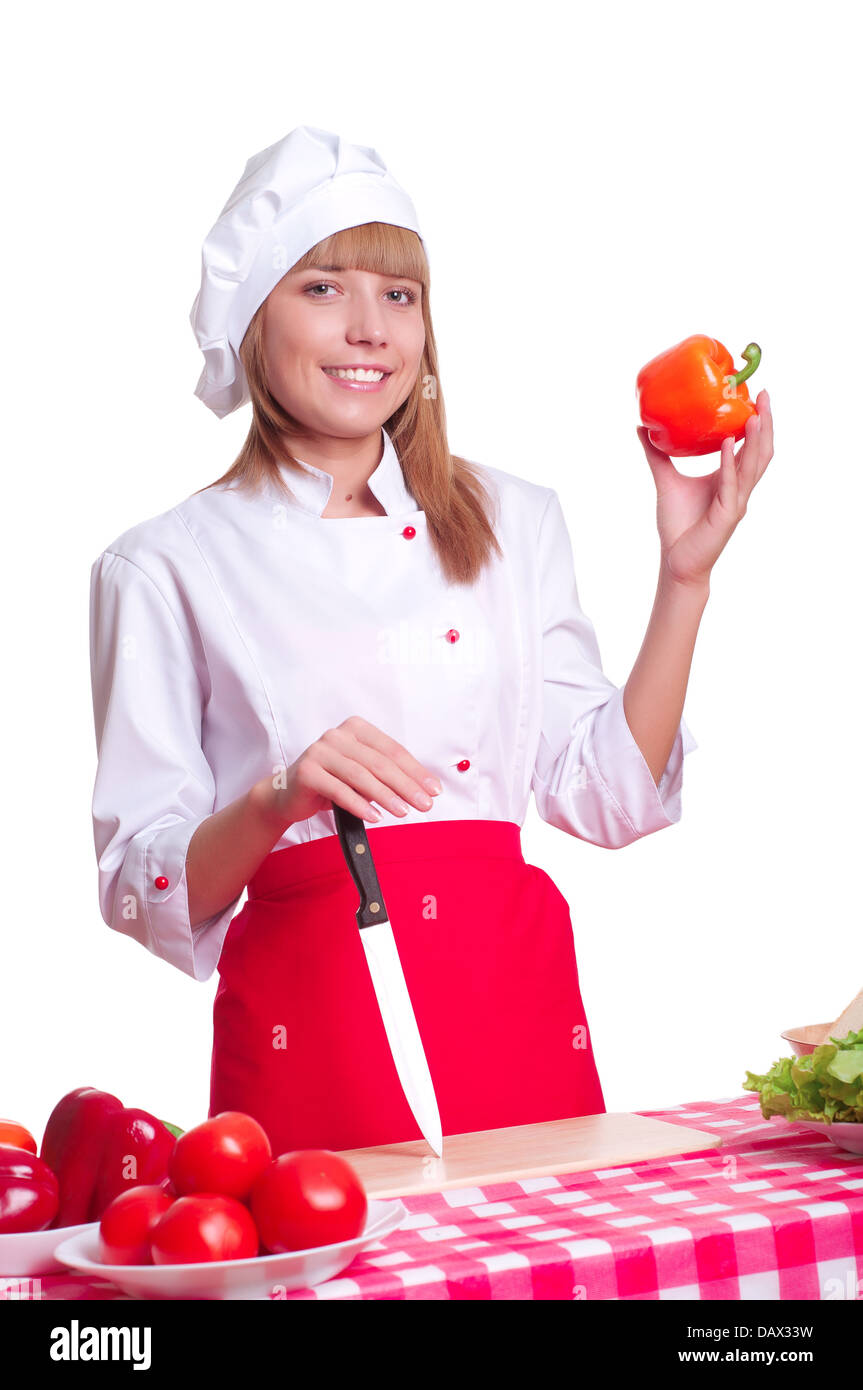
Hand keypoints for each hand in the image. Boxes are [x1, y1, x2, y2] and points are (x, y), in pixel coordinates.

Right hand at [272, 715, 441, 825]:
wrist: (289, 797)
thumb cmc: (331, 784)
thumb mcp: (362, 776)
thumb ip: (387, 776)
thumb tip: (423, 789)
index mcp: (356, 729)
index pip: (392, 750)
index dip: (416, 771)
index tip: (434, 790)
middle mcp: (337, 735)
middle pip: (380, 763)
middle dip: (406, 786)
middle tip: (425, 805)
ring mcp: (320, 751)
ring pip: (361, 775)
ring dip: (386, 796)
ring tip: (404, 812)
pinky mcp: (307, 771)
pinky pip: (339, 790)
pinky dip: (360, 805)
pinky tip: (376, 817)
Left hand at [637, 389, 773, 587]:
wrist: (675, 562)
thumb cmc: (676, 525)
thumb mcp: (665, 480)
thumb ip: (657, 455)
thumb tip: (642, 428)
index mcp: (729, 480)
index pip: (750, 447)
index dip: (756, 422)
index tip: (754, 395)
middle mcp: (738, 489)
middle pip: (761, 452)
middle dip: (765, 423)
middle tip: (764, 395)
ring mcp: (735, 502)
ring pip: (753, 466)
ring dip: (755, 439)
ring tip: (755, 414)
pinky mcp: (727, 515)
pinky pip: (731, 485)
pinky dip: (730, 464)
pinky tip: (729, 444)